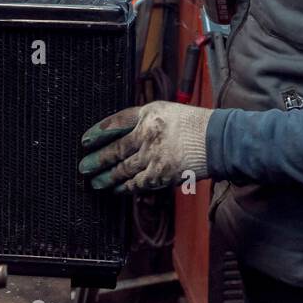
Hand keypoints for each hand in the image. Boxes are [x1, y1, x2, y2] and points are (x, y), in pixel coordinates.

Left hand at [77, 101, 210, 192]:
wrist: (219, 139)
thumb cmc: (197, 126)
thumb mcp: (170, 113)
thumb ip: (148, 122)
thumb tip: (127, 136)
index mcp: (149, 113)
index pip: (116, 122)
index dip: (98, 132)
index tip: (85, 140)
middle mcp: (147, 133)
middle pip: (115, 148)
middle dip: (97, 159)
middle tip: (84, 166)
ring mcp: (153, 155)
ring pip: (122, 168)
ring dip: (107, 177)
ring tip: (95, 182)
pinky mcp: (160, 174)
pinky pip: (137, 183)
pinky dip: (125, 188)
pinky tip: (117, 189)